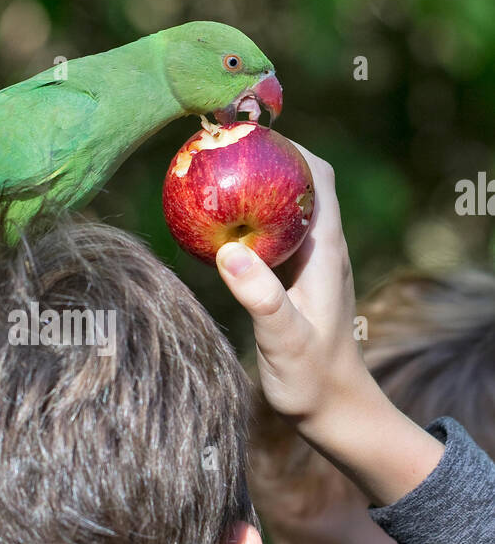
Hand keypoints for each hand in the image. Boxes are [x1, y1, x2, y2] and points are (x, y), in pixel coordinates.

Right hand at [215, 142, 444, 506]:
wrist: (333, 410)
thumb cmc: (311, 378)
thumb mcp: (284, 338)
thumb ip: (260, 296)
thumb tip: (228, 251)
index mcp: (327, 251)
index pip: (317, 176)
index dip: (290, 147)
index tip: (249, 133)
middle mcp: (321, 250)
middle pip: (298, 183)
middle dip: (265, 159)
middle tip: (219, 148)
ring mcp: (308, 265)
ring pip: (282, 209)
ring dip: (254, 189)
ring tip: (211, 176)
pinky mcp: (293, 282)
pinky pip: (269, 237)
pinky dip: (245, 221)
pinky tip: (212, 228)